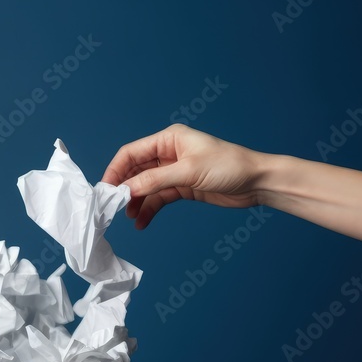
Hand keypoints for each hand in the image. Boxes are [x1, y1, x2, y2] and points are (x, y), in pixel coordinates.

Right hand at [102, 124, 272, 228]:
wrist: (257, 182)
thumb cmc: (228, 166)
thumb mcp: (188, 172)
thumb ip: (155, 180)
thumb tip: (127, 189)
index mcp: (168, 139)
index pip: (132, 153)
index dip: (116, 170)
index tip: (105, 189)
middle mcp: (169, 153)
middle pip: (136, 170)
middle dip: (124, 188)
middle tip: (112, 207)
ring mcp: (175, 171)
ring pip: (146, 187)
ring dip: (136, 201)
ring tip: (129, 217)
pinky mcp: (183, 187)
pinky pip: (159, 198)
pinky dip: (149, 209)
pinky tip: (143, 222)